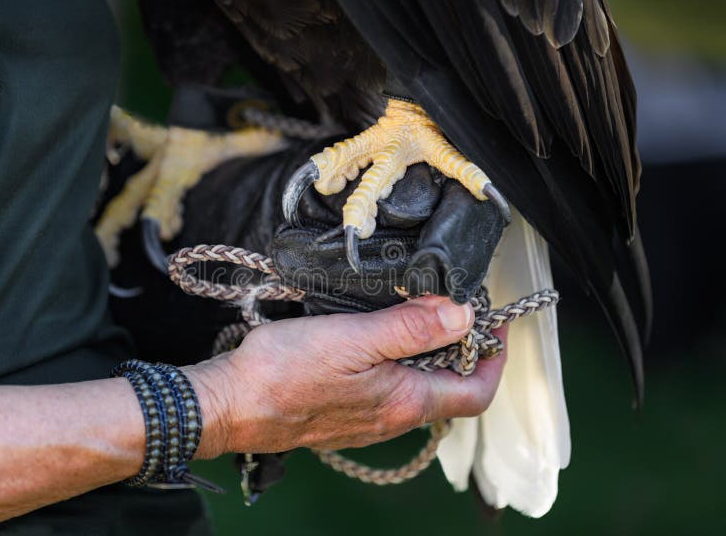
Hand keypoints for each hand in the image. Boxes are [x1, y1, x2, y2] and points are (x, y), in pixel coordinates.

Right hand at [184, 295, 506, 457]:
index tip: (496, 324)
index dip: (494, 359)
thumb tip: (464, 317)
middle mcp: (393, 419)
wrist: (229, 405)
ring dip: (428, 353)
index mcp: (405, 402)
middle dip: (461, 349)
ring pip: (417, 387)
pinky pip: (388, 389)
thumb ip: (412, 329)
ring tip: (417, 312)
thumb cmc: (286, 372)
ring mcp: (367, 420)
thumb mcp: (355, 339)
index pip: (475, 392)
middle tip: (454, 306)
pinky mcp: (344, 413)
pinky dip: (398, 361)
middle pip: (448, 389)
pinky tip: (376, 335)